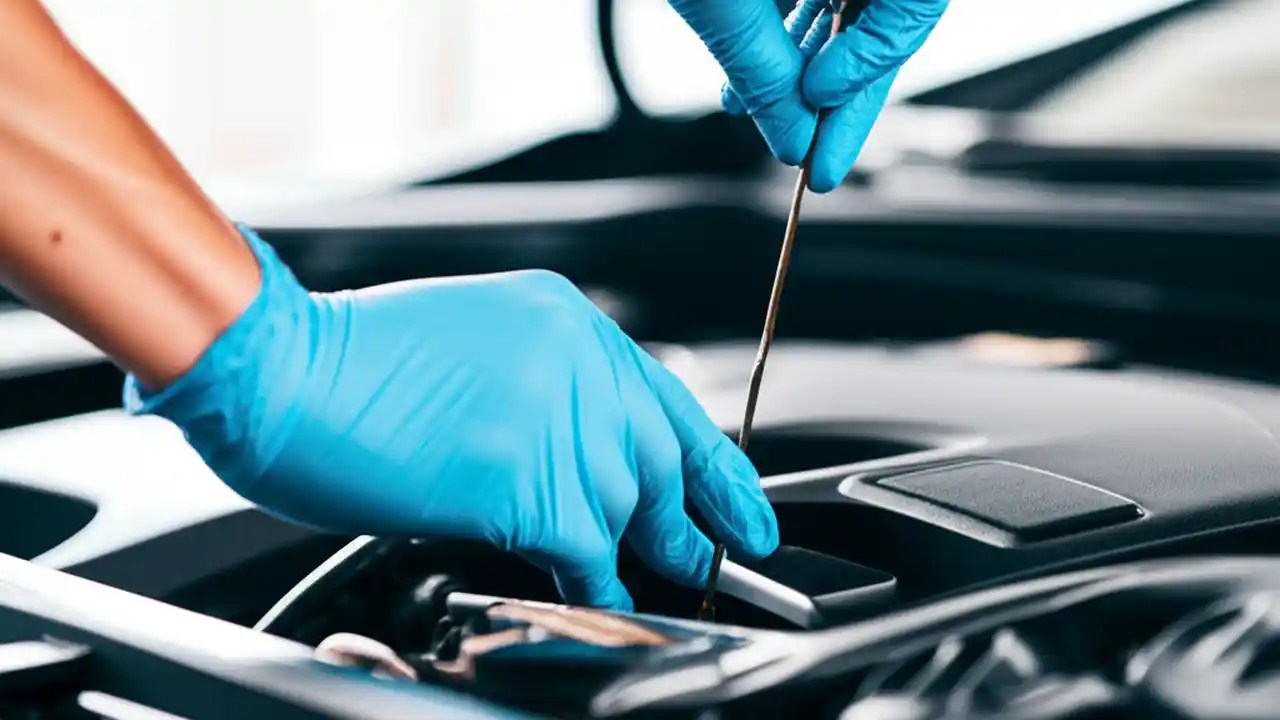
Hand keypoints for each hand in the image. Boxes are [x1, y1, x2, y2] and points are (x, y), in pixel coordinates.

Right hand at [125, 227, 778, 610]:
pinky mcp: (524, 482)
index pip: (666, 397)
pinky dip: (596, 583)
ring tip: (646, 583)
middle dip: (694, 518)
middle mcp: (575, 362)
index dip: (712, 461)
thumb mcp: (471, 342)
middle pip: (662, 455)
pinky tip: (593, 594)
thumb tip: (579, 445)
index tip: (740, 500)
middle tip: (715, 557)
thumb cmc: (350, 361)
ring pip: (628, 508)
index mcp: (563, 318)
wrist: (279, 369)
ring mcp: (555, 421)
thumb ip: (541, 384)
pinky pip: (588, 551)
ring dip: (636, 554)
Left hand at [669, 0, 946, 190]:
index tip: (816, 100)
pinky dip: (782, 41)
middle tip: (816, 165)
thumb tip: (793, 143)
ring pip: (847, 12)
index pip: (915, 4)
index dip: (873, 58)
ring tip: (753, 117)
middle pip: (884, 17)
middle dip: (841, 95)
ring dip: (803, 74)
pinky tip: (743, 88)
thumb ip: (762, 67)